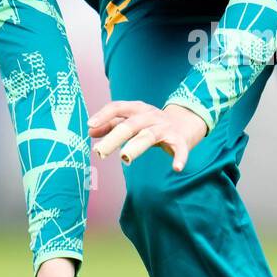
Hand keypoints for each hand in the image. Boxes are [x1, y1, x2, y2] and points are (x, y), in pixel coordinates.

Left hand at [89, 100, 207, 170]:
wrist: (187, 121)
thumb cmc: (153, 123)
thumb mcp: (133, 120)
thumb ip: (112, 124)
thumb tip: (90, 131)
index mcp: (137, 109)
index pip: (118, 108)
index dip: (104, 115)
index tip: (91, 125)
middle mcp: (151, 116)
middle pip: (130, 125)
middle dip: (114, 138)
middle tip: (100, 152)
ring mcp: (165, 127)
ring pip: (149, 136)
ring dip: (136, 146)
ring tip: (125, 158)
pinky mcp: (180, 139)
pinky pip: (180, 148)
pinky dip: (179, 157)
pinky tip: (176, 168)